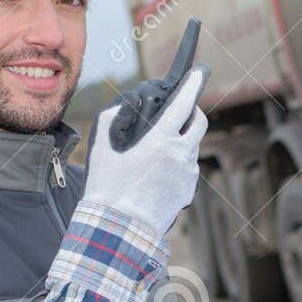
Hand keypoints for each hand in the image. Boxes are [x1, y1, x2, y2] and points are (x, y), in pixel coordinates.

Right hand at [83, 66, 207, 239]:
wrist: (119, 229)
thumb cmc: (107, 188)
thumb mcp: (102, 147)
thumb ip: (114, 118)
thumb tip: (127, 106)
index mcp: (160, 140)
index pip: (183, 103)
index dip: (192, 84)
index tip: (198, 72)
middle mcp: (181, 154)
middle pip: (199, 122)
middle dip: (193, 109)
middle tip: (182, 108)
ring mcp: (188, 174)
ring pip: (192, 146)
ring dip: (182, 140)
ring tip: (159, 149)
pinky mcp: (188, 191)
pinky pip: (188, 169)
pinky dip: (179, 163)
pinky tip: (159, 173)